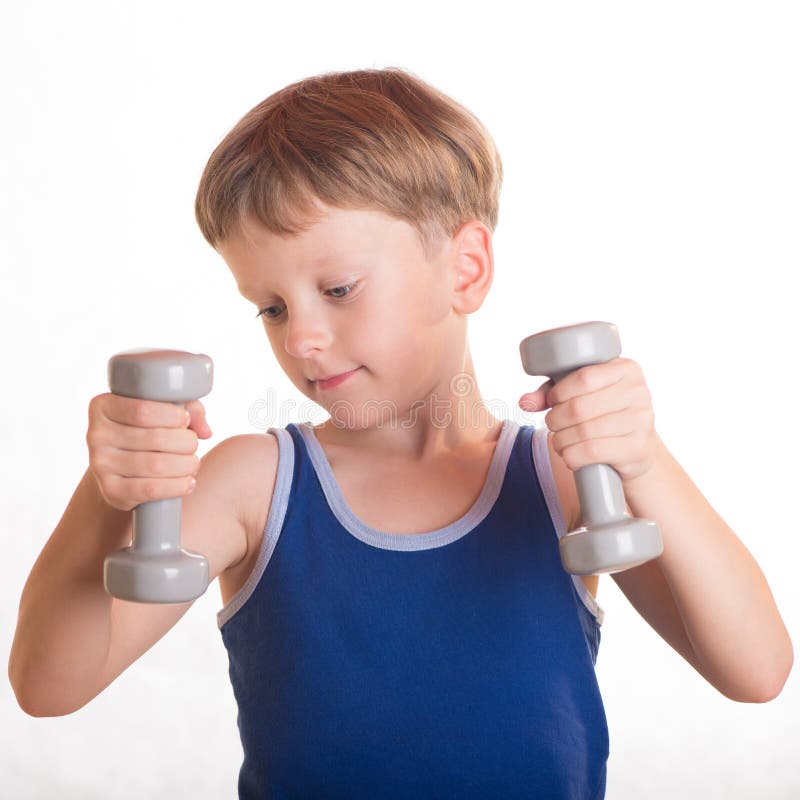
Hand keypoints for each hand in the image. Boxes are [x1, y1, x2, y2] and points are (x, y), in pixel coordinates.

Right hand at [86, 394, 212, 511]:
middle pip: (155, 438)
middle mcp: (96, 435)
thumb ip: (188, 408)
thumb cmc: (148, 430)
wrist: (122, 467)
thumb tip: (205, 431)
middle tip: (192, 445)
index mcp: (104, 407)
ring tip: (192, 463)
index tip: (185, 420)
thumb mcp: (163, 410)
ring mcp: (100, 464)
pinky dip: (177, 486)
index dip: (172, 416)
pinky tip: (188, 482)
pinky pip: (151, 490)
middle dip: (186, 442)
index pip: (142, 410)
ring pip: (156, 465)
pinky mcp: (110, 491)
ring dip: (186, 465)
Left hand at [518, 357, 658, 483]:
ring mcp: (641, 421)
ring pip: (583, 431)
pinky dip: (572, 456)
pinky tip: (570, 455)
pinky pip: (592, 451)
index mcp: (626, 369)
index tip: (552, 401)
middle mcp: (638, 392)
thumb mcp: (582, 393)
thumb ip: (552, 391)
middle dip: (555, 419)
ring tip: (559, 441)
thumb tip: (525, 402)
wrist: (638, 448)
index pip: (584, 377)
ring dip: (561, 440)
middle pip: (580, 407)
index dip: (559, 392)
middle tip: (553, 424)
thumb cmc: (604, 413)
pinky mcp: (636, 449)